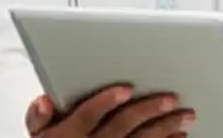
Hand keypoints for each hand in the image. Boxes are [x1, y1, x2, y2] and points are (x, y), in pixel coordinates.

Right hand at [25, 86, 194, 136]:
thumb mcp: (39, 136)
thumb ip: (37, 117)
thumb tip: (43, 100)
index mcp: (68, 135)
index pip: (87, 116)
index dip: (104, 102)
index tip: (125, 88)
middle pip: (122, 128)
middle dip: (148, 111)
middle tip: (170, 98)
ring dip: (166, 129)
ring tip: (185, 114)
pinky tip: (180, 136)